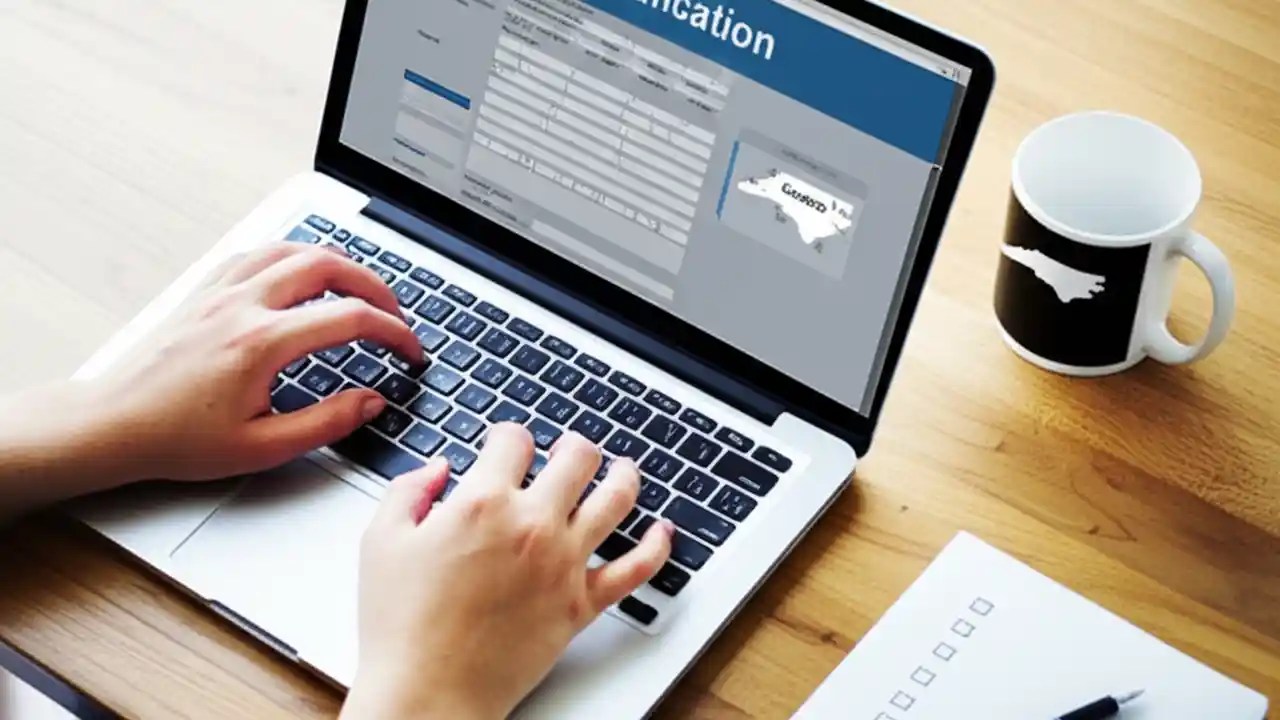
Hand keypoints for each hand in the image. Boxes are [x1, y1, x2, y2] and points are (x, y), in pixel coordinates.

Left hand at [78, 242, 421, 484]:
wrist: (110, 425)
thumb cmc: (175, 440)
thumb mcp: (262, 448)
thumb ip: (327, 422)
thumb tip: (371, 402)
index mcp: (261, 343)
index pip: (351, 319)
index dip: (395, 333)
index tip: (410, 351)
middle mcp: (242, 305)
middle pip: (328, 265)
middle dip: (375, 285)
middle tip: (396, 312)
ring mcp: (220, 291)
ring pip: (293, 249)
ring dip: (337, 263)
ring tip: (360, 288)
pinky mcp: (203, 291)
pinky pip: (258, 252)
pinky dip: (293, 256)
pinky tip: (303, 274)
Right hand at [342, 425, 673, 719]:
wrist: (428, 691)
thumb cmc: (401, 624)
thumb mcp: (381, 540)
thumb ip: (409, 490)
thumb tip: (437, 469)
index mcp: (484, 502)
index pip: (514, 439)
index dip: (509, 434)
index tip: (506, 443)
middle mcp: (533, 525)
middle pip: (576, 457)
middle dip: (572, 445)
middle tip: (568, 450)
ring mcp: (563, 563)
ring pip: (616, 498)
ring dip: (623, 475)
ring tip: (622, 469)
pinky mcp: (581, 604)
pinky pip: (636, 569)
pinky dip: (655, 546)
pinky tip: (661, 531)